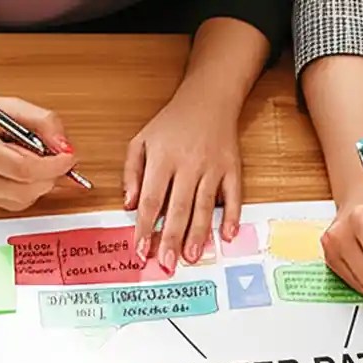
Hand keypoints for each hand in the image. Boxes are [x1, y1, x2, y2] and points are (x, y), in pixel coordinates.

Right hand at [0, 95, 77, 211]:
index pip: (26, 169)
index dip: (55, 165)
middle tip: (59, 158)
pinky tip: (25, 171)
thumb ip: (44, 123)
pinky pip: (12, 202)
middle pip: (27, 191)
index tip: (70, 156)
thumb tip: (67, 148)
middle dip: (51, 176)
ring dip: (40, 184)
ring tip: (38, 161)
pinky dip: (27, 189)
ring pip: (22, 201)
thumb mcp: (10, 107)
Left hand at [124, 91, 241, 273]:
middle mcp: (188, 163)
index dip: (145, 226)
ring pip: (204, 206)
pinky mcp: (232, 169)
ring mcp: (213, 167)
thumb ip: (132, 172)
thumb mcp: (141, 141)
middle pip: (178, 207)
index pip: (151, 199)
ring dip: (198, 234)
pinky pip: (233, 196)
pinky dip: (231, 216)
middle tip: (167, 263)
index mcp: (163, 157)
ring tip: (191, 257)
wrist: (208, 99)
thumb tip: (129, 205)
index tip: (140, 249)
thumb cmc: (172, 123)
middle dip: (171, 238)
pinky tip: (227, 235)